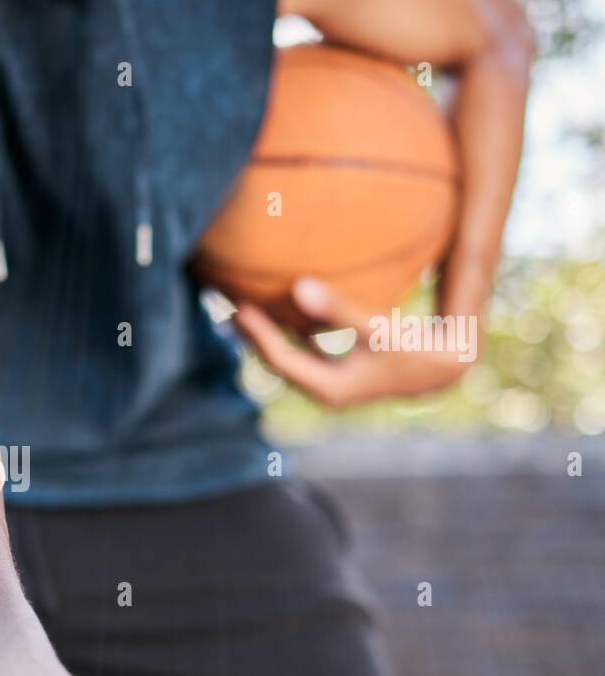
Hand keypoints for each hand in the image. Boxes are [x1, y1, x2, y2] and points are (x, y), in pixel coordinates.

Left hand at [233, 279, 479, 407]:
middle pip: (275, 360)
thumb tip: (297, 286)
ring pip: (287, 354)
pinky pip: (302, 348)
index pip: (279, 359)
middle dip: (252, 334)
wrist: (450, 367)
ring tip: (244, 302)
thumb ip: (339, 310)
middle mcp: (324, 389)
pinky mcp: (340, 370)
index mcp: (328, 388)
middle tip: (224, 301)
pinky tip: (281, 304)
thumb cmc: (418, 350)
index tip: (238, 305)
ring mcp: (331, 381)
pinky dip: (289, 328)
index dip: (257, 333)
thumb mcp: (379, 330)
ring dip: (267, 331)